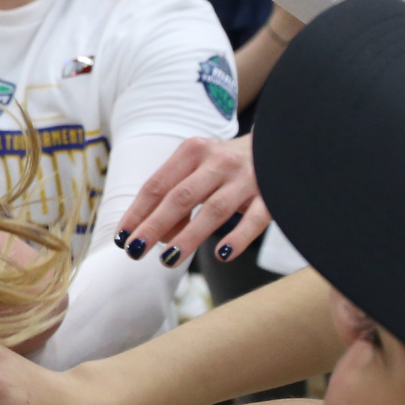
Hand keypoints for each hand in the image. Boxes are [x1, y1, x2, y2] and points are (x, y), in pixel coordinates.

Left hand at [117, 135, 268, 270]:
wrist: (282, 144)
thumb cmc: (228, 165)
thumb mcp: (200, 167)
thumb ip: (178, 195)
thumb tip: (158, 236)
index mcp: (193, 151)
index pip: (158, 184)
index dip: (137, 212)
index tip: (122, 237)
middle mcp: (218, 161)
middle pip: (180, 197)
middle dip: (154, 225)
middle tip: (135, 251)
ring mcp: (246, 178)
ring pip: (213, 210)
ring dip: (188, 236)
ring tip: (168, 260)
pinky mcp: (272, 196)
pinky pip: (253, 221)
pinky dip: (238, 238)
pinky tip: (222, 256)